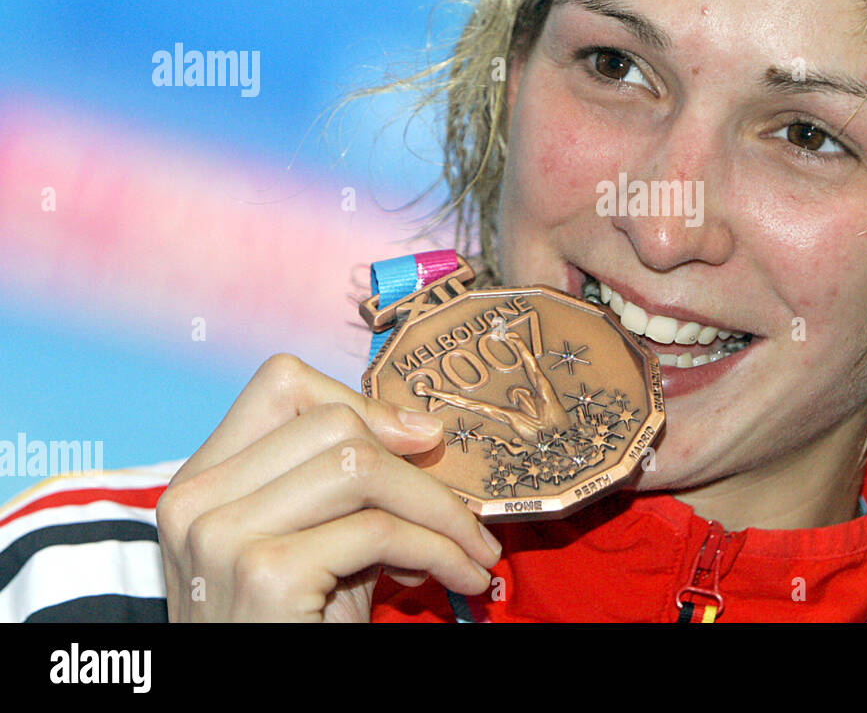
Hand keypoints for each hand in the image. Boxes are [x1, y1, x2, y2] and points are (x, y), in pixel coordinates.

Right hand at [155, 353, 501, 620]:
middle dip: (417, 468)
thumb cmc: (295, 631)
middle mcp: (197, 500)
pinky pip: (379, 530)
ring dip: (440, 511)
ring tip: (471, 550)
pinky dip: (438, 551)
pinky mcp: (265, 572)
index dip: (363, 404)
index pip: (282, 384)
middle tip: (459, 513)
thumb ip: (348, 489)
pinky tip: (458, 577)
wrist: (243, 710)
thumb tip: (423, 431)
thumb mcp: (315, 546)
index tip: (419, 441)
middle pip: (333, 421)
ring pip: (362, 466)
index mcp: (203, 481)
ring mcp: (222, 534)